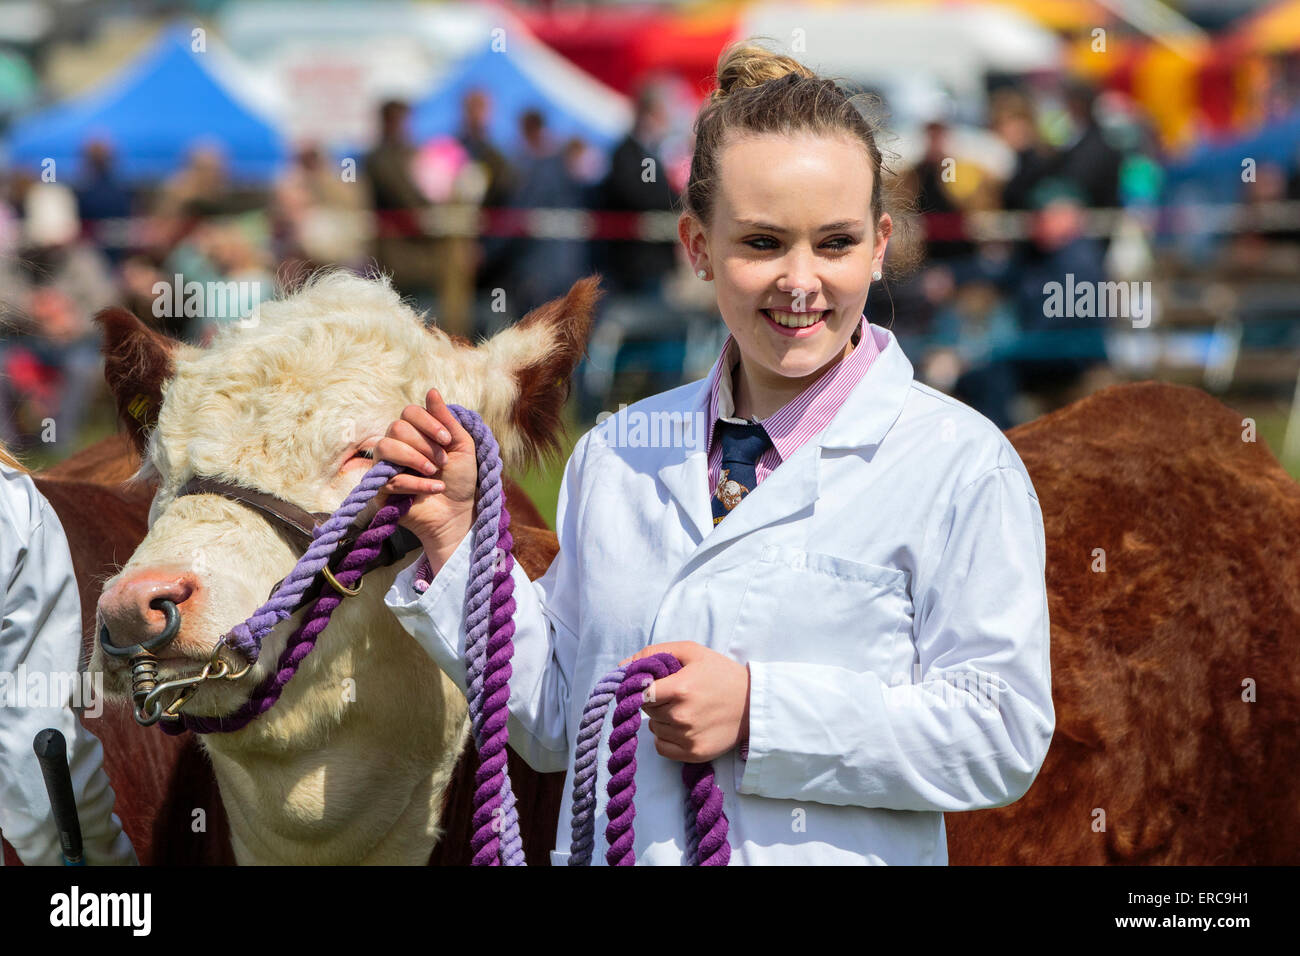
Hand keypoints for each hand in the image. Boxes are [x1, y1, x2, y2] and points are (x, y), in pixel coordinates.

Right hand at [373, 388, 478, 563]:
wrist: (458, 513)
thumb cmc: (460, 479)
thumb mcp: (461, 446)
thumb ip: (447, 421)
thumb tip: (432, 391)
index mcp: (415, 433)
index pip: (409, 412)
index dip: (427, 422)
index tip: (447, 440)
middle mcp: (396, 446)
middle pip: (396, 428)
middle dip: (424, 444)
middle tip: (442, 462)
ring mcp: (386, 467)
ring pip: (385, 447)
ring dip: (414, 458)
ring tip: (434, 472)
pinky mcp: (381, 489)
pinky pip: (389, 478)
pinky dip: (417, 483)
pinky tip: (435, 489)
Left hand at [618, 642, 749, 763]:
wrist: (753, 703)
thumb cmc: (721, 673)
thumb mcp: (691, 651)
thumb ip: (653, 653)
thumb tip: (622, 667)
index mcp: (680, 688)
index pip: (639, 692)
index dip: (641, 687)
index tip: (650, 684)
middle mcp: (681, 716)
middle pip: (646, 709)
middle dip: (655, 700)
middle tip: (675, 693)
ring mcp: (687, 737)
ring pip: (653, 728)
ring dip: (661, 719)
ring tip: (683, 709)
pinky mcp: (693, 753)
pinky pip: (661, 747)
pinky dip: (666, 737)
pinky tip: (682, 726)